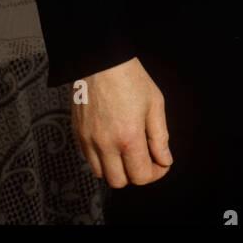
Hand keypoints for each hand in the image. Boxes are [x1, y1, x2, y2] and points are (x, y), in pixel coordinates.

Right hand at [71, 56, 173, 186]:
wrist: (101, 60)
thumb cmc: (130, 78)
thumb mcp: (155, 103)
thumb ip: (160, 137)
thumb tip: (164, 160)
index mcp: (128, 137)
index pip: (140, 176)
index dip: (155, 173)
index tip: (160, 163)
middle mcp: (106, 144)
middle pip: (119, 182)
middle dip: (135, 174)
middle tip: (144, 159)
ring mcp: (88, 140)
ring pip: (102, 174)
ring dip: (117, 169)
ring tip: (128, 151)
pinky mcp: (78, 134)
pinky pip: (89, 160)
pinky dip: (102, 159)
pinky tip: (112, 143)